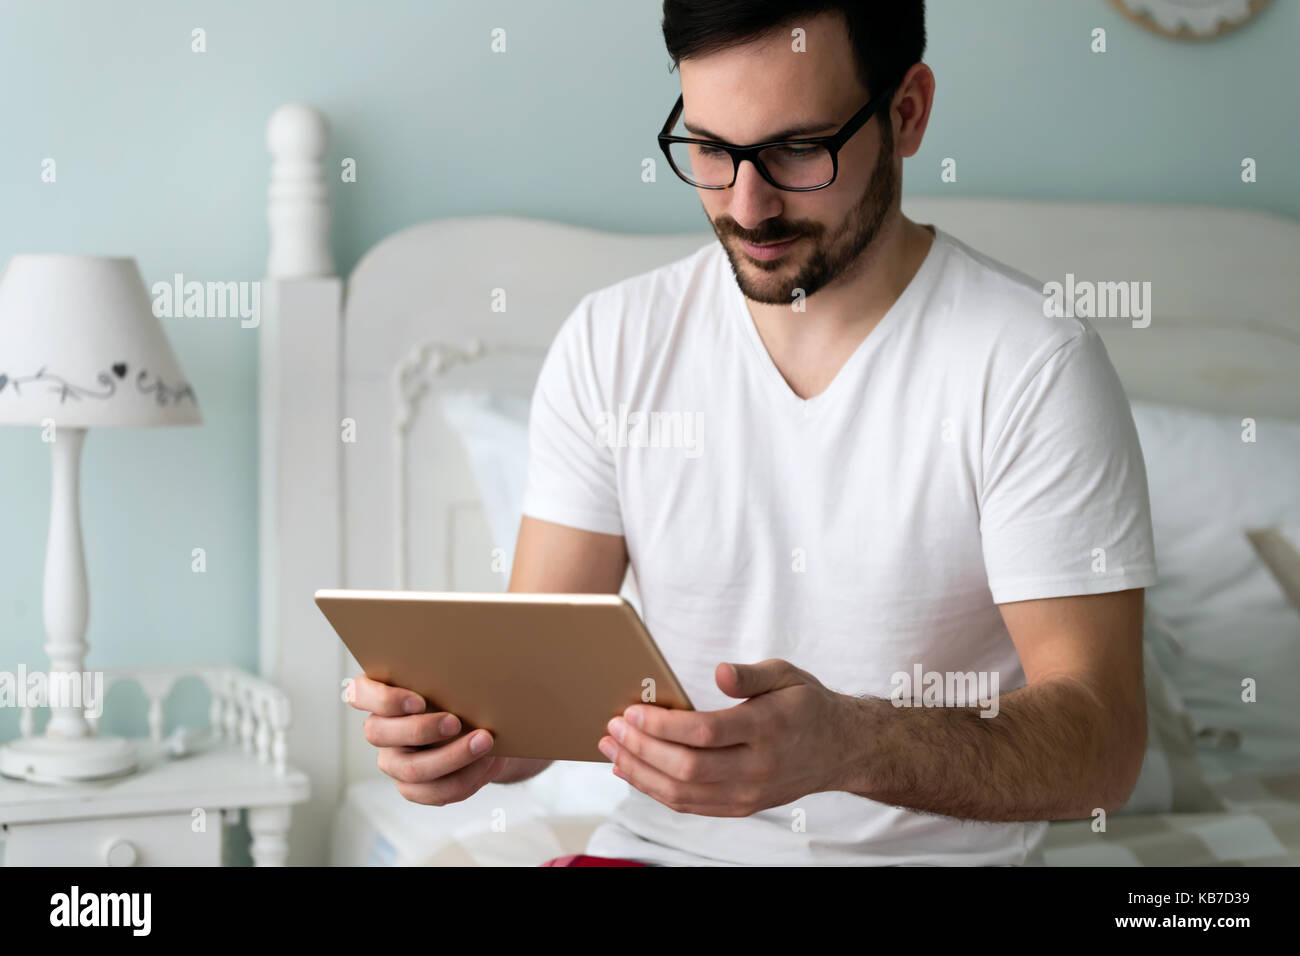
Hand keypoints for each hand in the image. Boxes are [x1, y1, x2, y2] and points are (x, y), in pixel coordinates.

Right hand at [346, 674, 509, 805]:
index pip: (359, 693)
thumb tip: (468, 673)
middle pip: (379, 734)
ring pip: (411, 768)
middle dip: (421, 729)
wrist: (488, 727)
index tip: (418, 700)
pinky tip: (487, 762)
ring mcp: (394, 761)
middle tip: (456, 721)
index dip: (383, 699)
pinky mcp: (414, 787)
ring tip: (484, 741)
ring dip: (452, 756)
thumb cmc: (465, 694)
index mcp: (381, 694)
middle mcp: (381, 729)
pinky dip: (466, 777)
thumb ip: (446, 676)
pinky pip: (434, 792)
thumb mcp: (455, 680)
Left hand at [597, 659, 851, 816]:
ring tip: (612, 751)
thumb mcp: (786, 674)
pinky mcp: (742, 807)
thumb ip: (751, 674)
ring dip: (640, 774)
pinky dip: (657, 792)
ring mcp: (749, 793)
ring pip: (683, 794)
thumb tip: (719, 672)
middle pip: (686, 768)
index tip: (632, 712)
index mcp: (767, 728)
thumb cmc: (807, 704)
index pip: (703, 732)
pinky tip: (634, 773)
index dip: (662, 725)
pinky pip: (691, 806)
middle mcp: (757, 767)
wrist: (841, 749)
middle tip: (612, 728)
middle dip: (641, 749)